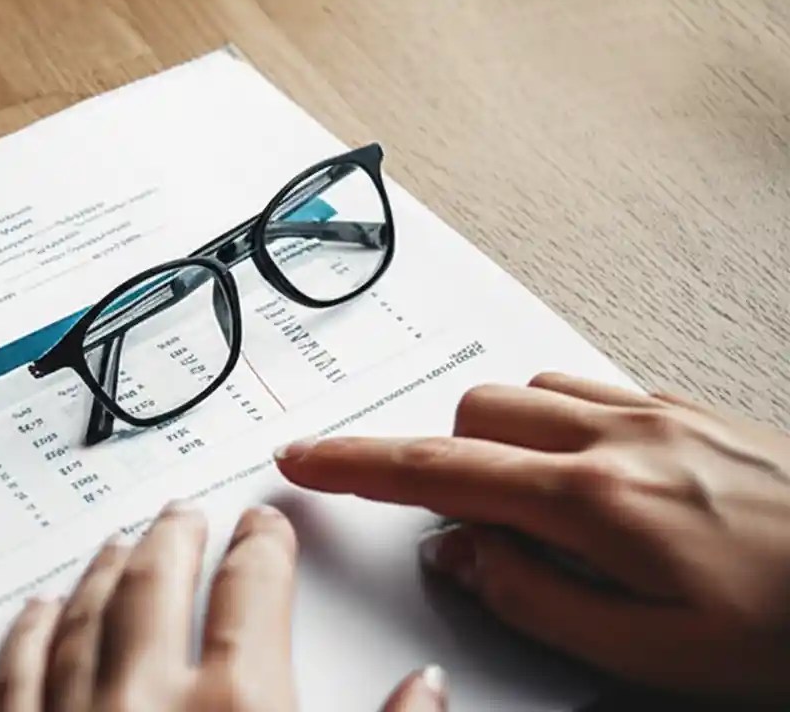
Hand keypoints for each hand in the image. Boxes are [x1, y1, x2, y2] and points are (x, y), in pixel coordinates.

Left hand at [0, 501, 447, 711]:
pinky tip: (36, 608)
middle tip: (184, 510)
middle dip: (177, 536)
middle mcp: (149, 699)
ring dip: (105, 570)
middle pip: (161, 582)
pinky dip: (28, 634)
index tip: (263, 526)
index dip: (262, 547)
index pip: (253, 590)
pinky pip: (16, 675)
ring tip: (120, 542)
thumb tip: (427, 688)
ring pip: (84, 614)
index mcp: (240, 706)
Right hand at [274, 372, 789, 704]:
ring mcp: (657, 413)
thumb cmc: (789, 626)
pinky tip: (583, 475)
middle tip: (466, 530)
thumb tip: (462, 557)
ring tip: (532, 512)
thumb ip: (534, 600)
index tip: (305, 460)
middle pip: (474, 411)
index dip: (356, 466)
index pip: (439, 471)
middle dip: (442, 461)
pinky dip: (552, 426)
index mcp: (598, 500)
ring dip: (498, 442)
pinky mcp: (685, 409)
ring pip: (525, 394)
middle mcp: (622, 437)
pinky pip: (584, 391)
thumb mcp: (650, 654)